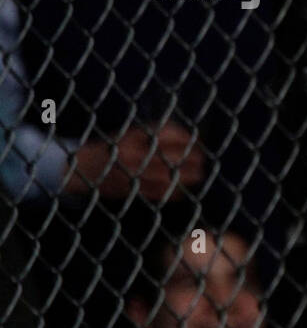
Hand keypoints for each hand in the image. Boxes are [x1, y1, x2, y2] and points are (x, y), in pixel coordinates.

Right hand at [68, 121, 203, 201]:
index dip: (183, 137)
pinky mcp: (127, 189)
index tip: (196, 140)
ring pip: (163, 177)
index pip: (164, 133)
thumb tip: (187, 135)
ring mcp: (129, 172)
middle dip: (189, 159)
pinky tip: (181, 192)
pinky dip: (170, 193)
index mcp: (131, 137)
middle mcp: (130, 153)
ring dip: (184, 177)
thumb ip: (154, 133)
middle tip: (202, 160)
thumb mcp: (129, 134)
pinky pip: (153, 193)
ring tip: (198, 175)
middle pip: (167, 156)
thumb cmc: (113, 148)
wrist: (82, 168)